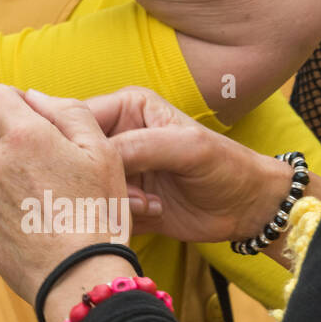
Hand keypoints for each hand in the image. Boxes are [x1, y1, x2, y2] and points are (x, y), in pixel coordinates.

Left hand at [0, 86, 133, 310]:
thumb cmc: (97, 213)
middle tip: (57, 177)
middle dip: (22, 149)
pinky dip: (7, 210)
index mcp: (21, 137)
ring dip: (14, 180)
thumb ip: (67, 111)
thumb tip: (33, 97)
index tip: (32, 120)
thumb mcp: (102, 151)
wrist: (80, 278)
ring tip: (48, 207)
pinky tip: (35, 228)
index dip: (12, 102)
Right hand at [84, 86, 292, 241]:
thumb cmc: (226, 166)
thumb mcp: (187, 147)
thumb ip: (138, 145)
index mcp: (126, 108)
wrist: (248, 208)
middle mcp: (115, 135)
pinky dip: (118, 214)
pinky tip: (151, 211)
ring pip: (84, 183)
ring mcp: (116, 169)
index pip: (78, 116)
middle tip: (130, 190)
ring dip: (111, 197)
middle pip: (76, 153)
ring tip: (148, 202)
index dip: (72, 138)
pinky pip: (99, 207)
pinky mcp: (120, 198)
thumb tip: (94, 155)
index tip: (83, 162)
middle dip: (95, 174)